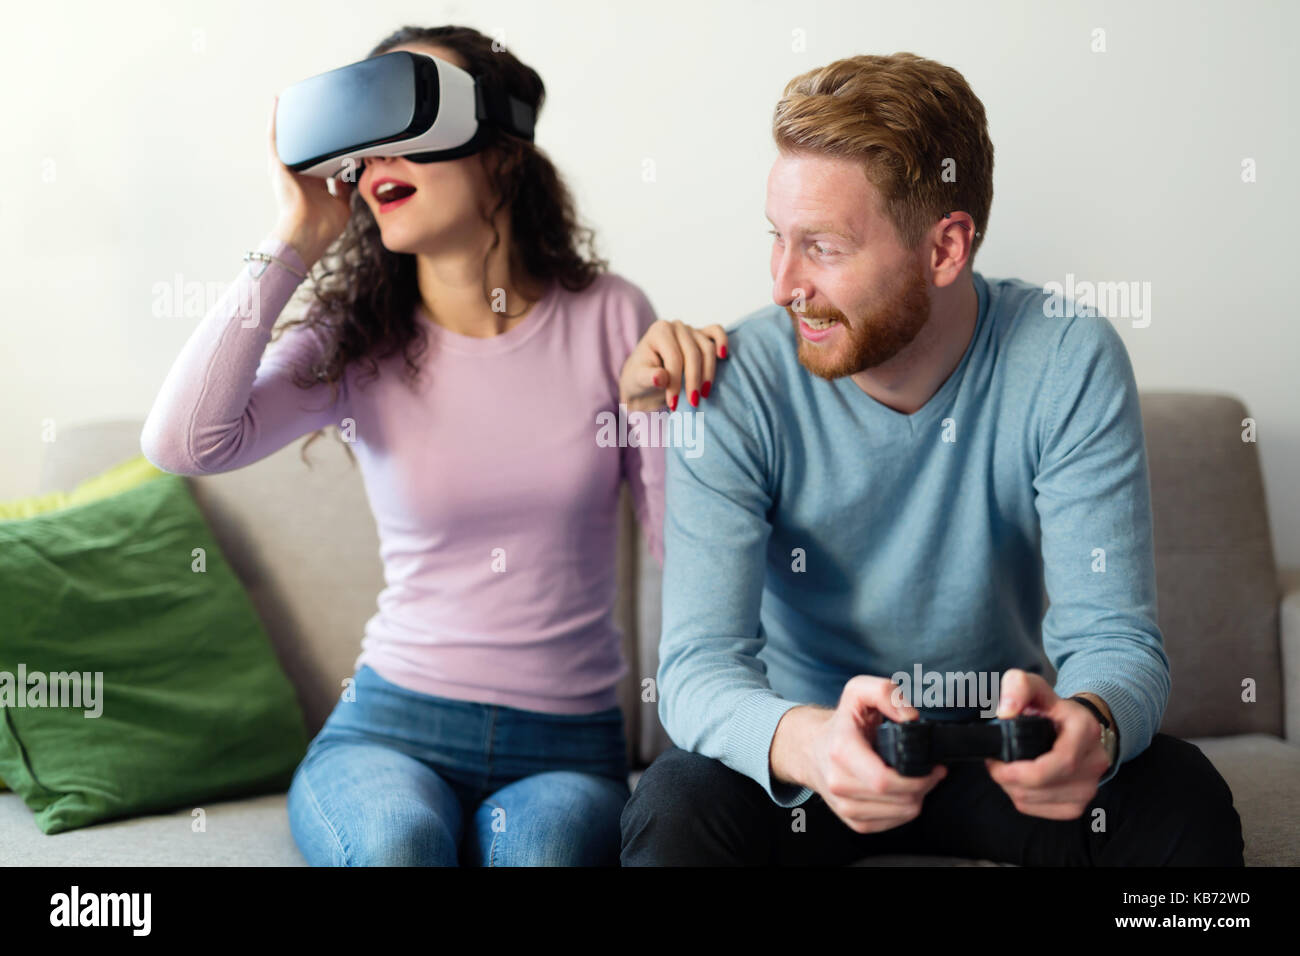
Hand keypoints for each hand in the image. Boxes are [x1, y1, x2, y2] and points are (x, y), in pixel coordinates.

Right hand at [267, 95, 353, 267]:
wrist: (306, 233)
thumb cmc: (322, 228)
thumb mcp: (342, 205)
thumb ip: (346, 189)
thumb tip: (351, 175)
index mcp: (314, 185)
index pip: (321, 160)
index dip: (328, 148)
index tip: (338, 135)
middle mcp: (299, 175)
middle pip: (305, 147)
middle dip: (309, 131)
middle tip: (317, 109)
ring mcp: (287, 169)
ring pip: (289, 139)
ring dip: (290, 120)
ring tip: (293, 99)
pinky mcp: (279, 165)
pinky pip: (275, 138)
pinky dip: (275, 120)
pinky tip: (278, 102)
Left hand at [618, 320, 727, 411]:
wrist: (645, 378)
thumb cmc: (640, 378)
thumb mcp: (638, 381)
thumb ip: (648, 378)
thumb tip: (661, 378)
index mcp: (659, 331)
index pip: (674, 357)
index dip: (675, 382)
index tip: (674, 404)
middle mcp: (676, 326)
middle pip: (693, 353)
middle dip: (693, 380)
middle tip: (693, 403)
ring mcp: (691, 329)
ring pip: (708, 349)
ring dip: (708, 373)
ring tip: (703, 394)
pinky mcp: (702, 335)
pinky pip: (716, 332)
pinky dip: (722, 342)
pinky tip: (723, 356)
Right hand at [772, 676, 946, 833]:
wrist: (810, 749)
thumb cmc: (840, 723)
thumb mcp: (858, 692)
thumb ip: (885, 692)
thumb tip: (910, 717)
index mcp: (841, 751)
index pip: (883, 780)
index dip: (917, 777)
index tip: (932, 767)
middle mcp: (839, 783)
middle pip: (899, 798)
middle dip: (924, 785)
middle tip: (931, 770)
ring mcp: (845, 805)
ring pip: (901, 813)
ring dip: (918, 797)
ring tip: (917, 778)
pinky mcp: (853, 820)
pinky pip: (892, 823)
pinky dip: (905, 809)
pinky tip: (903, 792)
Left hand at [984, 669, 1110, 818]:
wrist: (1077, 727)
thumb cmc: (1052, 709)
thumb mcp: (1034, 686)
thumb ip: (1018, 686)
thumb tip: (1006, 712)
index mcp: (1086, 730)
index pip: (1061, 762)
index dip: (1023, 770)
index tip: (998, 762)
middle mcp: (1094, 761)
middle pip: (1044, 785)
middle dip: (1009, 778)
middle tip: (995, 763)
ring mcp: (1090, 787)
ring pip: (1040, 800)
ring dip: (1013, 789)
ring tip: (1007, 769)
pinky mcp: (1079, 804)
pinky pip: (1042, 811)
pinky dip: (1023, 800)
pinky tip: (1020, 783)